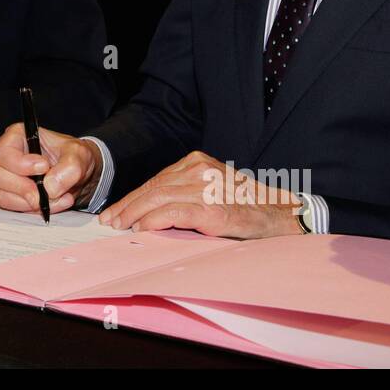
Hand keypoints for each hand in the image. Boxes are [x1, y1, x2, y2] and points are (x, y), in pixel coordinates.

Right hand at [0, 124, 100, 213]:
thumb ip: (69, 167)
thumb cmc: (73, 156)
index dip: (20, 163)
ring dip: (30, 202)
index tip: (43, 167)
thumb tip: (50, 187)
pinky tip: (53, 204)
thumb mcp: (79, 155)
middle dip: (21, 188)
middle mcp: (6, 157)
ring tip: (58, 198)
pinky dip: (34, 210)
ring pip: (2, 195)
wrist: (78, 174)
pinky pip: (13, 208)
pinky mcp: (12, 196)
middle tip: (42, 193)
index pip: (4, 152)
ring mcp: (6, 178)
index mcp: (17, 137)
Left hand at [99, 150, 302, 237]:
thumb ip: (185, 193)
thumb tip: (150, 210)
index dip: (134, 197)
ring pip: (158, 198)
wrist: (280, 215)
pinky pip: (173, 212)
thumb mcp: (212, 189)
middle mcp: (199, 170)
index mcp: (197, 162)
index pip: (157, 180)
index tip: (117, 210)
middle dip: (128, 205)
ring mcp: (205, 188)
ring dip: (134, 213)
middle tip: (110, 220)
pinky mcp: (211, 209)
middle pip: (153, 187)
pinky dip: (153, 220)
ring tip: (120, 226)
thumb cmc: (245, 206)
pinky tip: (142, 228)